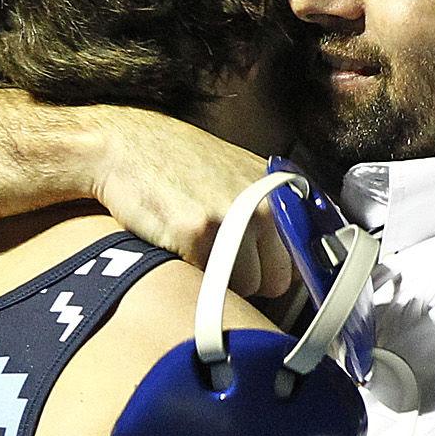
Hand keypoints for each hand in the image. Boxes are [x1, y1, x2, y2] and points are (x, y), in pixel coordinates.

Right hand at [94, 112, 293, 297]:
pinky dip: (193, 272)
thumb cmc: (185, 166)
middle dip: (251, 276)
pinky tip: (179, 243)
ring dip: (223, 280)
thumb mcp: (245, 177)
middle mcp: (267, 204)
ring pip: (245, 288)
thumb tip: (299, 263)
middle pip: (277, 280)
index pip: (306, 257)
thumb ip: (276, 212)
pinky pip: (209, 282)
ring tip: (200, 246)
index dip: (281, 267)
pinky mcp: (199, 233)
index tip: (263, 268)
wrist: (128, 147)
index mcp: (284, 191)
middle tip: (222, 252)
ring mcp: (236, 219)